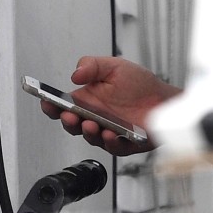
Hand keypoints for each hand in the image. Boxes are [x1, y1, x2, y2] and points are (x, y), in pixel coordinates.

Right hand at [39, 56, 179, 155]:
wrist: (166, 99)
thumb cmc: (141, 85)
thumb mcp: (114, 66)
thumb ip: (92, 65)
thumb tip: (75, 74)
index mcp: (88, 100)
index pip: (63, 106)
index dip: (52, 106)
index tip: (47, 103)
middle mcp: (95, 117)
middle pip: (72, 125)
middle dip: (68, 122)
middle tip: (70, 117)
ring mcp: (108, 131)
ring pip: (90, 137)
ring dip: (87, 132)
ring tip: (91, 124)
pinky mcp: (124, 143)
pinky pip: (113, 147)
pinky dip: (110, 142)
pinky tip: (111, 134)